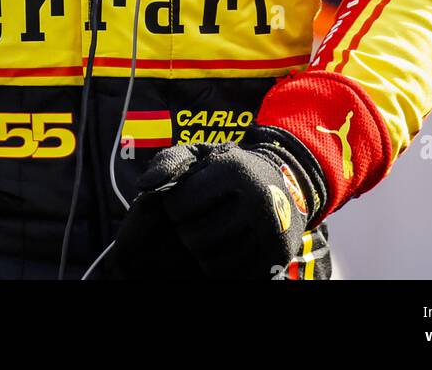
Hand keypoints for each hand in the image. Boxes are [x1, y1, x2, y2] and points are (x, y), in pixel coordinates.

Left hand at [106, 126, 325, 280]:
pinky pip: (233, 277)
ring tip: (212, 232)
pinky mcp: (278, 257)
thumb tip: (144, 186)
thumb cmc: (230, 168)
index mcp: (234, 170)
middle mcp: (257, 201)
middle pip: (193, 239)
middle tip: (198, 219)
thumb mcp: (201, 154)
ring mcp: (271, 232)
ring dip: (203, 252)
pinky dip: (224, 267)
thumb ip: (168, 162)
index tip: (186, 199)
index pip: (178, 206)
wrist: (287, 183)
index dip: (174, 205)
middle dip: (187, 231)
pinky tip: (227, 247)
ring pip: (212, 263)